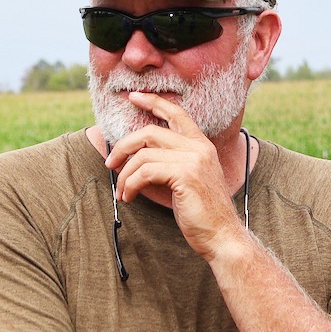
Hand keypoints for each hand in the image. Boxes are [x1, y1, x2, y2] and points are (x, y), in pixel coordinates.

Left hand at [106, 93, 247, 260]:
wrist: (220, 235)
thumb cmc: (200, 211)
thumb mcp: (187, 178)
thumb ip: (171, 161)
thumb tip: (137, 154)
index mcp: (201, 144)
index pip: (176, 113)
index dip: (153, 102)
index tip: (132, 97)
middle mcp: (199, 147)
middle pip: (149, 132)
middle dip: (123, 147)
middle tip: (110, 164)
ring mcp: (193, 159)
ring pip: (142, 156)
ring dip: (124, 176)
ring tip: (122, 192)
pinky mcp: (185, 174)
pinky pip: (144, 172)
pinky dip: (130, 185)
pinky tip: (129, 197)